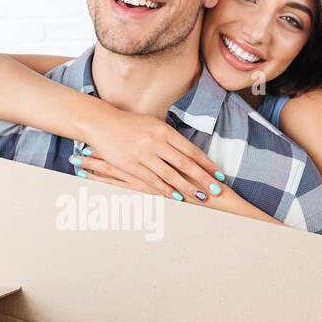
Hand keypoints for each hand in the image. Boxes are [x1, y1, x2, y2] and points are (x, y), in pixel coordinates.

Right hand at [78, 107, 228, 203]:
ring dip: (188, 188)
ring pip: (171, 175)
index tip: (220, 175)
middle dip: (203, 178)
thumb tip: (189, 153)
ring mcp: (143, 154)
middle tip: (217, 190)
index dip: (208, 164)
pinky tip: (177, 198)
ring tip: (201, 198)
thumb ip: (170, 138)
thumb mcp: (153, 125)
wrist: (102, 123)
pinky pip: (152, 180)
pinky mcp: (131, 165)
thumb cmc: (130, 124)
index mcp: (165, 131)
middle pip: (186, 164)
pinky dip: (166, 190)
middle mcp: (156, 142)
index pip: (192, 150)